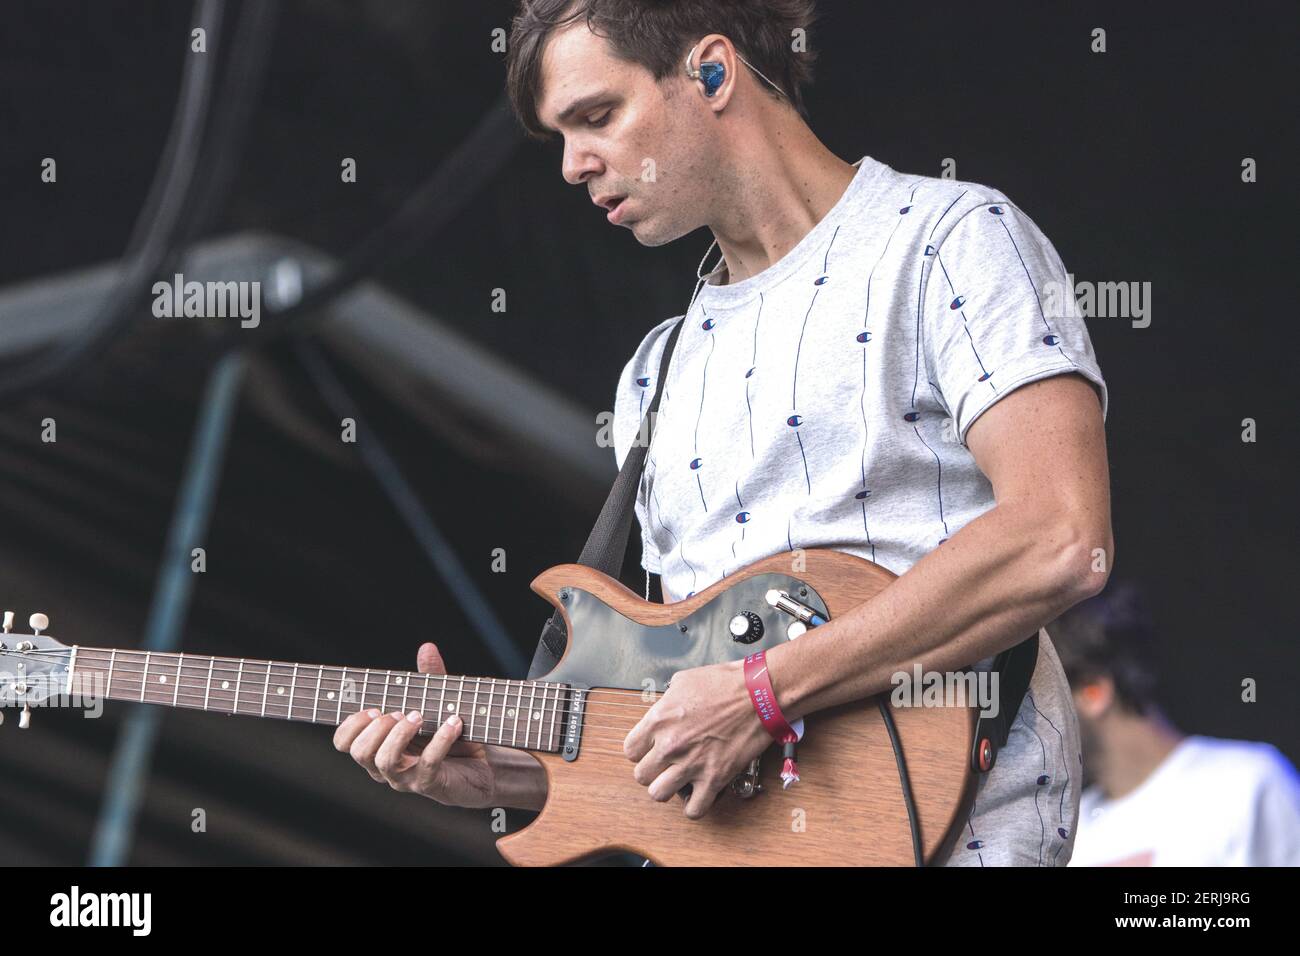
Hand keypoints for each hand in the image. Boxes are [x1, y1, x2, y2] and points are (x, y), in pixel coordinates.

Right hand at [333, 642, 544, 809]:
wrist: (486, 767)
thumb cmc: (454, 738)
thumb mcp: (440, 704)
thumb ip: (430, 678)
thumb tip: (427, 647)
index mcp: (379, 747)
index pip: (344, 743)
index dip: (350, 724)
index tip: (373, 708)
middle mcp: (387, 767)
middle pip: (360, 752)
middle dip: (374, 727)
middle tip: (397, 712)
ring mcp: (408, 779)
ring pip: (384, 762)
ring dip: (399, 734)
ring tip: (418, 716)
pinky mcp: (432, 785)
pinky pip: (428, 765)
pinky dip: (440, 740)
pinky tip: (453, 723)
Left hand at [623, 659, 770, 818]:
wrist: (759, 694)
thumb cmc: (726, 683)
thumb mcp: (684, 681)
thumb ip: (667, 701)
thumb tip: (663, 709)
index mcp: (659, 720)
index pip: (631, 750)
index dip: (641, 751)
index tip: (650, 750)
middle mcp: (670, 745)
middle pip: (641, 775)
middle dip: (653, 770)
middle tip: (665, 764)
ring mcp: (691, 764)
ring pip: (658, 794)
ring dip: (667, 788)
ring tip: (678, 780)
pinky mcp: (714, 778)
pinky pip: (694, 809)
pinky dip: (694, 805)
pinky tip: (698, 793)